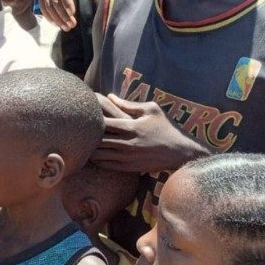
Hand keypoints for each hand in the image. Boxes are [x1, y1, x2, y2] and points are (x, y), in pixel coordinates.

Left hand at [92, 94, 209, 172]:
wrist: (181, 152)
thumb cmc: (166, 127)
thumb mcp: (151, 110)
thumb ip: (128, 104)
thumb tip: (109, 96)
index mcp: (131, 126)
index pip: (102, 123)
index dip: (92, 120)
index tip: (88, 116)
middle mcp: (127, 143)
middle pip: (96, 140)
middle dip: (88, 135)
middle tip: (83, 131)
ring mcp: (127, 157)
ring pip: (98, 155)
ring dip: (90, 149)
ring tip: (87, 142)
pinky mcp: (129, 168)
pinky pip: (105, 165)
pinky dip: (97, 159)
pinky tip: (96, 153)